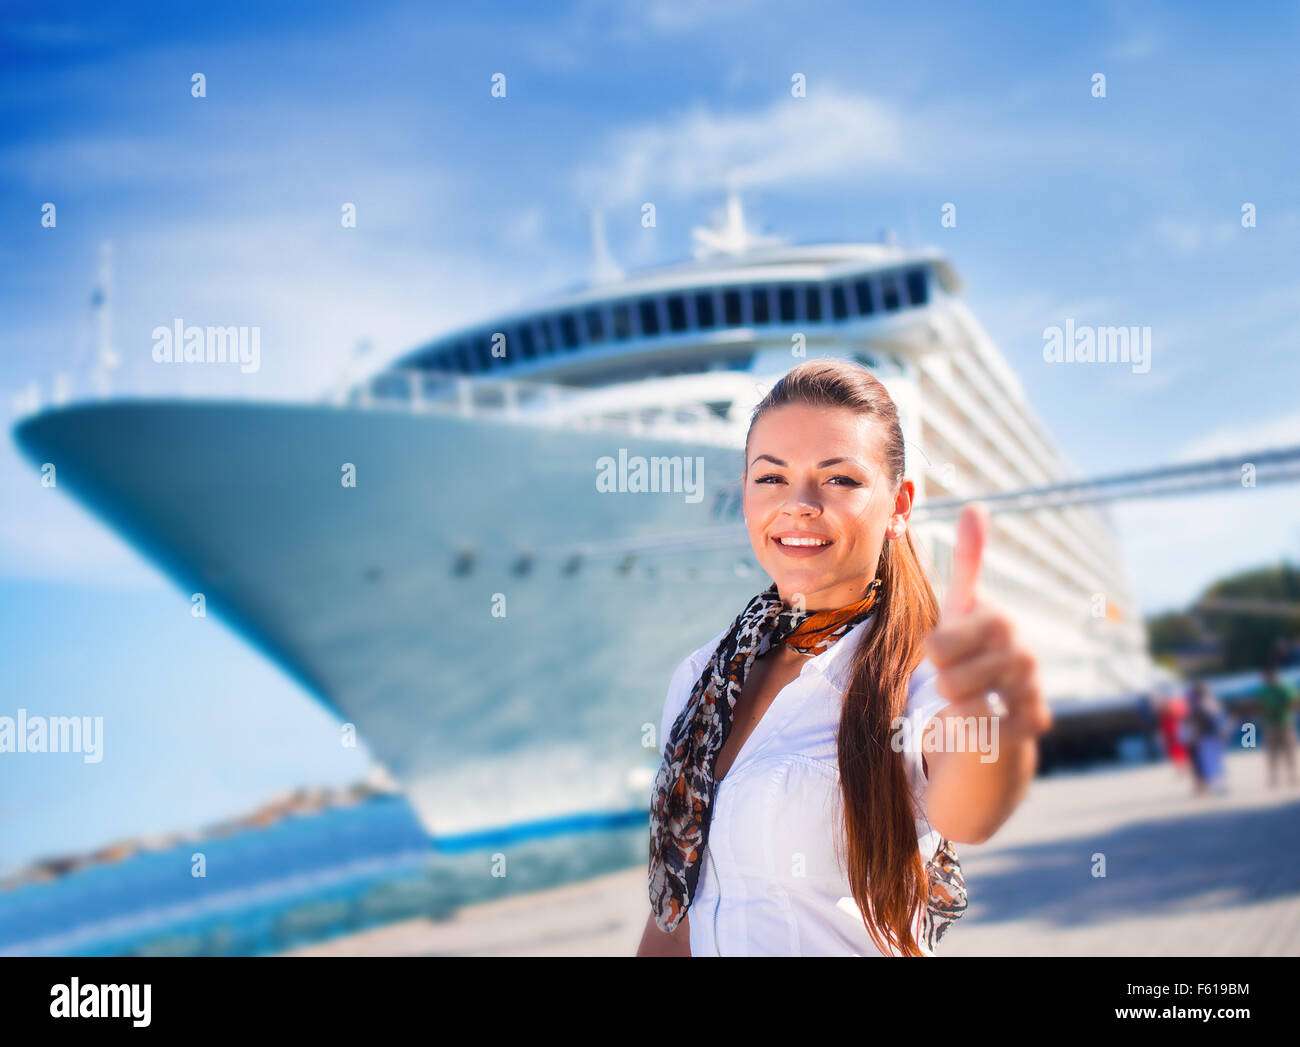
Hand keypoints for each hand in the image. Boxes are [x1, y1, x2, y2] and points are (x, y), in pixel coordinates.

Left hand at [924, 503, 1050, 741]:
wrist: (1000, 692)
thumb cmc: (971, 641)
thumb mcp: (962, 604)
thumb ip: (967, 560)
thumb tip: (975, 506)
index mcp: (999, 620)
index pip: (938, 646)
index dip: (933, 652)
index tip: (948, 646)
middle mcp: (1023, 653)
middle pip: (947, 681)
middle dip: (943, 681)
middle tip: (959, 673)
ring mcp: (1032, 689)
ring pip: (965, 711)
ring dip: (957, 707)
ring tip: (971, 694)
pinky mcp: (1035, 723)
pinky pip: (988, 734)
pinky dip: (977, 731)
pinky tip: (987, 716)